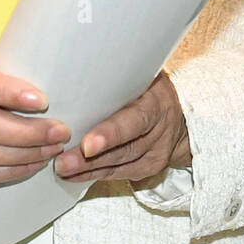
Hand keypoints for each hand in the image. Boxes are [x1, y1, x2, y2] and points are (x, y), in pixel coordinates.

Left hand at [54, 73, 189, 183]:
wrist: (180, 117)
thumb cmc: (151, 89)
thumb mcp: (143, 75)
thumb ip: (118, 76)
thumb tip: (76, 68)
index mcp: (156, 102)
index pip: (135, 120)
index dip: (111, 134)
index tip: (87, 145)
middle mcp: (159, 131)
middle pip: (124, 149)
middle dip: (90, 159)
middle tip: (62, 162)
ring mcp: (156, 153)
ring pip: (119, 165)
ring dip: (88, 169)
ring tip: (62, 168)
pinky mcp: (148, 169)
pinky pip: (118, 174)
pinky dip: (94, 175)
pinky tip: (74, 175)